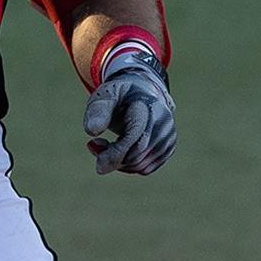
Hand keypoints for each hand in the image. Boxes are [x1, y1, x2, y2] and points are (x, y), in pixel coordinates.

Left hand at [83, 51, 175, 174]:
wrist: (141, 92)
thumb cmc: (119, 95)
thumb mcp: (105, 95)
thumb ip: (97, 110)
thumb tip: (91, 131)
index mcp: (150, 108)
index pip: (136, 141)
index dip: (116, 154)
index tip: (97, 163)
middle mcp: (164, 125)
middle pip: (137, 157)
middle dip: (112, 157)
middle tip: (94, 144)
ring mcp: (169, 138)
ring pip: (140, 166)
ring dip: (118, 161)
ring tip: (107, 143)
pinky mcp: (168, 149)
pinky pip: (145, 168)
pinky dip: (127, 165)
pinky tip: (119, 148)